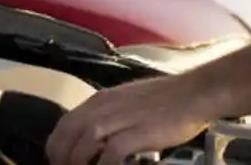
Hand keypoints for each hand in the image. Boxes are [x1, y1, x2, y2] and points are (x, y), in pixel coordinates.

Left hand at [46, 74, 221, 164]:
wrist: (193, 93)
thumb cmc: (165, 99)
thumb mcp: (127, 101)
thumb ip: (108, 115)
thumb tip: (93, 138)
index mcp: (100, 100)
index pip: (64, 125)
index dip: (57, 148)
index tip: (60, 162)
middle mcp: (103, 108)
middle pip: (67, 137)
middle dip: (62, 159)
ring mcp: (118, 120)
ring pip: (82, 146)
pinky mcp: (136, 133)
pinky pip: (110, 155)